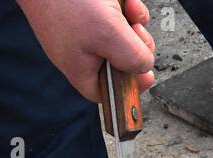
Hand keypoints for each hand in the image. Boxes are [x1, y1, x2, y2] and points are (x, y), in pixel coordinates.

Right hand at [16, 0, 155, 103]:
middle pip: (124, 63)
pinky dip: (127, 8)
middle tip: (135, 32)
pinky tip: (124, 0)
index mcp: (80, 68)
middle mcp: (83, 53)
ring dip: (135, 22)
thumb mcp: (108, 35)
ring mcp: (88, 32)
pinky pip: (120, 17)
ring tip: (127, 9)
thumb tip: (144, 68)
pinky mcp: (92, 14)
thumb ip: (132, 59)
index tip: (146, 74)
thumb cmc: (66, 1)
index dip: (131, 87)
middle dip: (137, 46)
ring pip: (126, 37)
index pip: (110, 93)